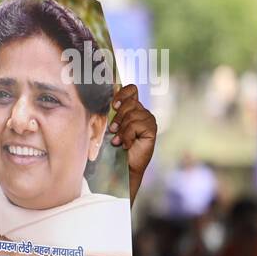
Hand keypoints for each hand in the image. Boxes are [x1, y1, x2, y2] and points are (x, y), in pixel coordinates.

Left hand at [108, 84, 156, 198]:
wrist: (121, 166)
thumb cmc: (112, 147)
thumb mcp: (109, 126)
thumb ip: (109, 112)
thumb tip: (105, 98)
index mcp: (132, 108)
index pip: (131, 89)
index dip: (122, 94)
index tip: (113, 105)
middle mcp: (142, 112)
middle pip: (130, 102)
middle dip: (118, 117)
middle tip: (113, 130)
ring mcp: (148, 120)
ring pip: (131, 115)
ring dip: (121, 130)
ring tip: (118, 141)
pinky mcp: (151, 130)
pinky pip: (136, 126)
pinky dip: (127, 136)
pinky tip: (126, 145)